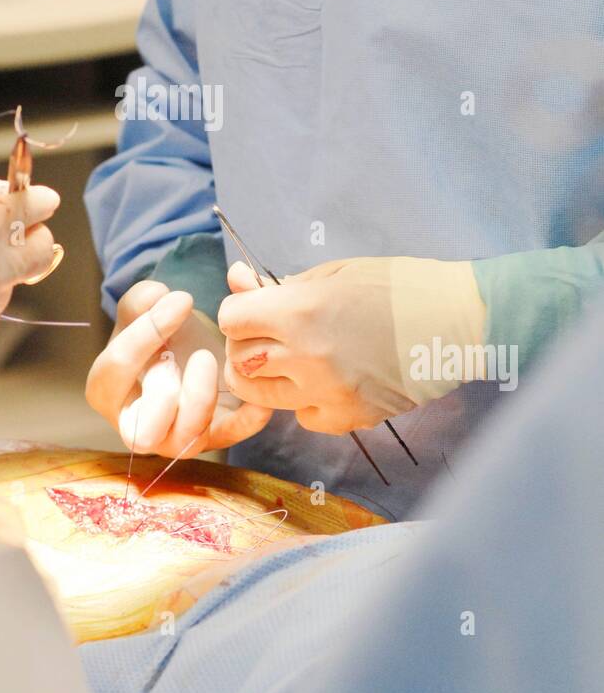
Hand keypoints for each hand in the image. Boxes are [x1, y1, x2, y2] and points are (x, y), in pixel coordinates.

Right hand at [86, 279, 271, 458]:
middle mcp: (135, 426)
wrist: (192, 352)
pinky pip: (231, 436)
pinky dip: (247, 418)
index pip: (116, 369)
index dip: (146, 332)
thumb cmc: (159, 336)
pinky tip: (256, 395)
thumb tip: (156, 296)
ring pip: (187, 441)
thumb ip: (140, 300)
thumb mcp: (142, 312)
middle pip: (142, 430)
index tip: (182, 300)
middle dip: (164, 391)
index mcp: (106, 390)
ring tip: (212, 359)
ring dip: (202, 399)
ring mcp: (175, 439)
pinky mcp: (213, 439)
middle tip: (187, 353)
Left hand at [218, 256, 485, 433]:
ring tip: (293, 356)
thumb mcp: (334, 273)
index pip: (231, 320)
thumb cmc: (399, 286)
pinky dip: (305, 402)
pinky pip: (303, 418)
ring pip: (262, 396)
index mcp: (300, 312)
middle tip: (267, 333)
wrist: (460, 320)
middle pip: (237, 362)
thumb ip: (279, 285)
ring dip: (268, 375)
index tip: (257, 306)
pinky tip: (325, 379)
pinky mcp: (349, 418)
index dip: (241, 310)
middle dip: (244, 345)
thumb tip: (237, 282)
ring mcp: (327, 394)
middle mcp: (306, 358)